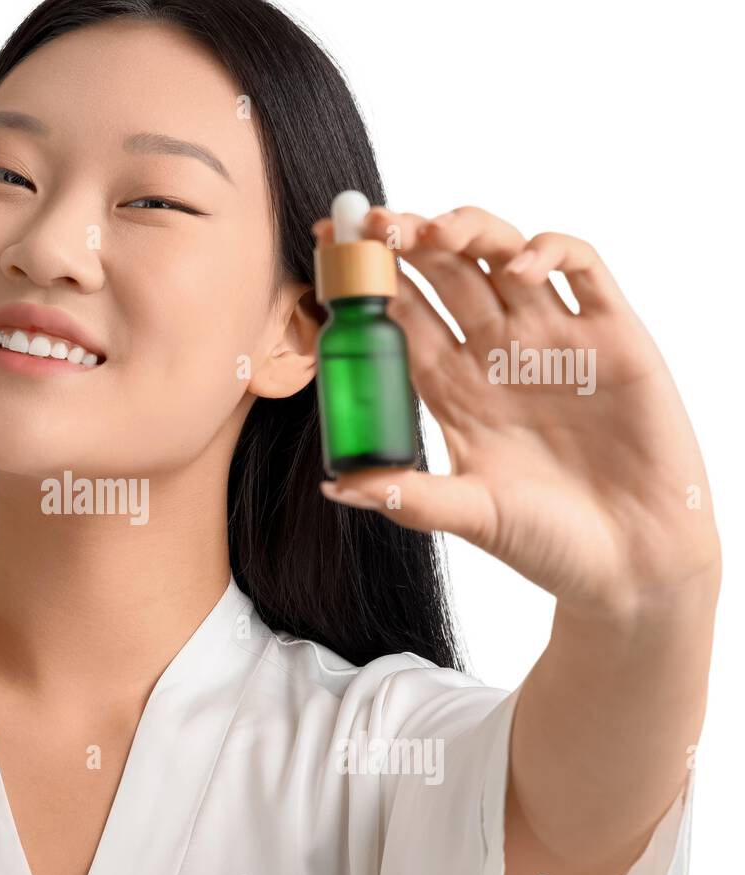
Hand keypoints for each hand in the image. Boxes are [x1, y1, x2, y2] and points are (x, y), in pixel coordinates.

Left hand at [313, 205, 720, 615]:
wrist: (634, 562)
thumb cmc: (549, 543)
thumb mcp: (471, 516)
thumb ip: (409, 497)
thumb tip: (336, 485)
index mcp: (453, 388)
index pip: (401, 316)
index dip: (367, 281)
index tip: (329, 247)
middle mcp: (496, 354)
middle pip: (443, 275)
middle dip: (407, 241)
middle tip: (374, 224)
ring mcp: (551, 340)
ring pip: (501, 256)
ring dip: (468, 232)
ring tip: (436, 234)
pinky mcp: (610, 336)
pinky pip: (581, 269)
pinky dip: (550, 251)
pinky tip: (519, 267)